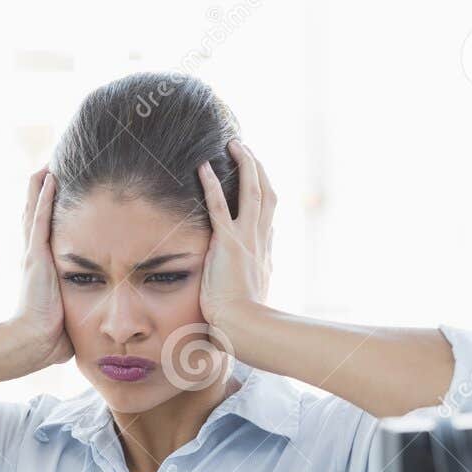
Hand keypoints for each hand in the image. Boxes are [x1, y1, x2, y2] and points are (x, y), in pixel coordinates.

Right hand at [11, 167, 72, 370]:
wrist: (33, 343)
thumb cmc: (51, 337)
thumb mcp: (69, 313)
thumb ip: (79, 306)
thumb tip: (99, 318)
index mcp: (41, 268)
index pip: (44, 232)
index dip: (47, 212)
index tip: (56, 191)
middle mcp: (34, 256)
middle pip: (35, 215)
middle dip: (41, 191)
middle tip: (49, 167)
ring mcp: (33, 254)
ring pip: (35, 211)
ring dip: (41, 186)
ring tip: (47, 162)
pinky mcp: (35, 256)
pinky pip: (40, 220)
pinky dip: (44, 197)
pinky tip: (49, 177)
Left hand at [197, 140, 273, 328]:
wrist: (245, 327)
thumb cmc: (243, 322)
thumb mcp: (250, 302)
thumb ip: (247, 291)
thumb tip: (247, 294)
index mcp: (265, 254)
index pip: (268, 218)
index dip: (265, 197)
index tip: (260, 184)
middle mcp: (261, 241)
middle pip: (268, 195)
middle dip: (259, 170)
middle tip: (248, 151)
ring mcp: (247, 239)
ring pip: (253, 191)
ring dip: (245, 164)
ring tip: (236, 145)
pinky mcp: (228, 242)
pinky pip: (219, 206)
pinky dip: (211, 185)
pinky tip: (203, 167)